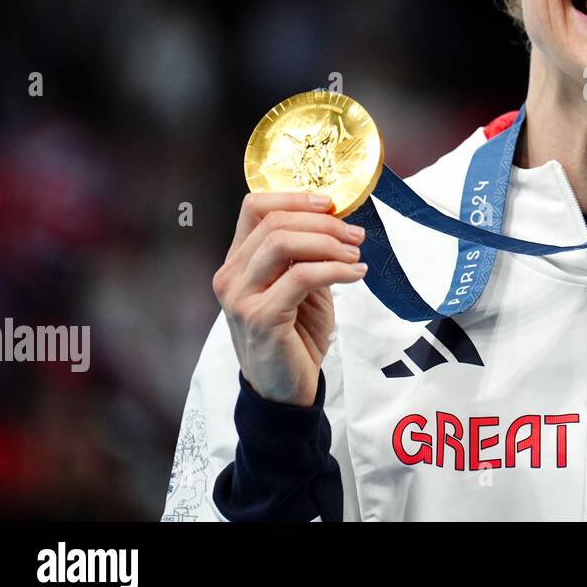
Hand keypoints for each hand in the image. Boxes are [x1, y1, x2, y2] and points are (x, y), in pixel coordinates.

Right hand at [212, 191, 367, 406]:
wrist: (285, 389)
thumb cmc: (294, 335)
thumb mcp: (300, 286)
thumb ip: (306, 254)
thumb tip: (335, 220)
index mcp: (237, 262)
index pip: (254, 208)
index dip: (294, 197)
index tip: (331, 203)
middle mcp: (231, 276)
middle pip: (275, 223)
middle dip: (323, 222)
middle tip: (355, 234)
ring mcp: (241, 298)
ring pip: (284, 244)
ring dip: (329, 243)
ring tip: (355, 254)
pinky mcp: (261, 318)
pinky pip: (302, 277)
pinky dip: (335, 270)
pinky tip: (354, 274)